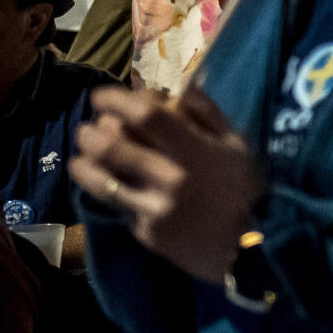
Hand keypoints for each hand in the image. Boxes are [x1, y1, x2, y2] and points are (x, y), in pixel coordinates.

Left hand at [70, 87, 264, 284]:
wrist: (250, 247)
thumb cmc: (246, 190)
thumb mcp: (237, 146)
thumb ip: (209, 115)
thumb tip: (178, 85)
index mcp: (197, 151)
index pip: (146, 115)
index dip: (117, 100)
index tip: (102, 96)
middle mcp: (171, 177)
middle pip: (112, 145)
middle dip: (91, 130)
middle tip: (89, 126)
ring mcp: (154, 207)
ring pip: (101, 178)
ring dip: (83, 161)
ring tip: (82, 154)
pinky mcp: (145, 231)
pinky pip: (115, 204)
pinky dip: (101, 187)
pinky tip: (99, 179)